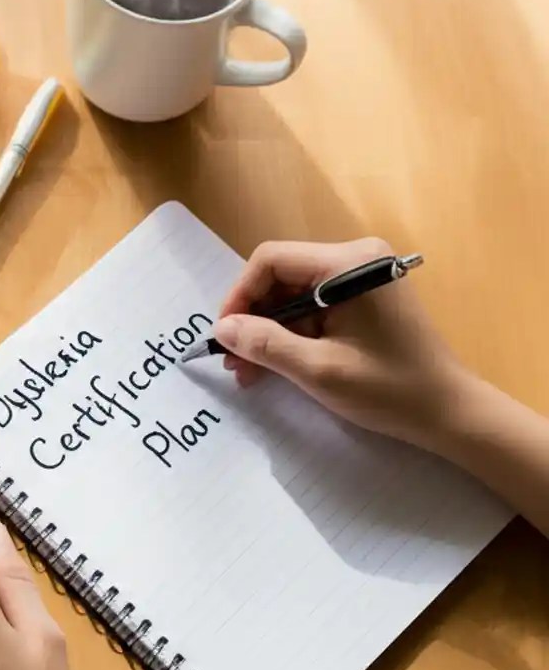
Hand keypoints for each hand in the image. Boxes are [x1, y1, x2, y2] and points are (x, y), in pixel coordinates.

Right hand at [215, 238, 468, 449]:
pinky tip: (275, 365)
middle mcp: (355, 258)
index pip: (271, 261)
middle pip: (281, 276)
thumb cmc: (389, 390)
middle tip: (233, 361)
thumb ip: (265, 344)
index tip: (224, 336)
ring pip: (293, 294)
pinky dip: (291, 333)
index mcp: (348, 264)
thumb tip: (221, 329)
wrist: (449, 412)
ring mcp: (362, 276)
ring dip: (268, 330)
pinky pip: (313, 306)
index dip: (239, 296)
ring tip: (249, 371)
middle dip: (252, 318)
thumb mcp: (318, 370)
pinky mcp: (365, 297)